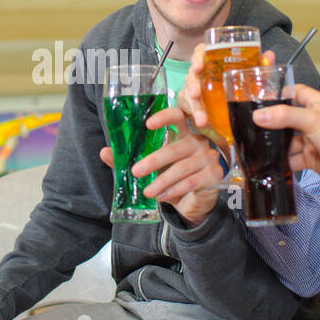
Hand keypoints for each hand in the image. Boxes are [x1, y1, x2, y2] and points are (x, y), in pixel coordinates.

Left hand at [98, 107, 223, 224]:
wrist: (192, 202)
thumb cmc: (170, 178)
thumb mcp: (149, 169)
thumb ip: (128, 160)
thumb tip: (104, 152)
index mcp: (183, 133)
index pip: (177, 117)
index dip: (164, 118)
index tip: (147, 124)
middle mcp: (198, 142)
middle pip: (175, 148)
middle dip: (153, 161)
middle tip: (135, 171)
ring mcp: (209, 158)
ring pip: (182, 168)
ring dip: (162, 181)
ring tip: (147, 191)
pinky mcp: (215, 175)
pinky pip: (192, 182)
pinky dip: (175, 190)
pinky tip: (162, 197)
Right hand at [182, 46, 274, 146]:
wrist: (245, 114)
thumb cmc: (246, 88)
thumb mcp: (256, 77)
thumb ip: (262, 66)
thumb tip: (268, 56)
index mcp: (215, 62)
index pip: (202, 52)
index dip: (198, 56)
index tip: (199, 66)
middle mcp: (204, 74)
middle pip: (192, 73)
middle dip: (192, 83)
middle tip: (196, 93)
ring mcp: (197, 90)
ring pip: (188, 93)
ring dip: (195, 106)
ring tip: (202, 119)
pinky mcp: (194, 106)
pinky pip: (188, 109)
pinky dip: (196, 116)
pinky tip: (203, 123)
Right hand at [250, 83, 319, 195]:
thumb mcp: (312, 121)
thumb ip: (285, 117)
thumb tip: (258, 116)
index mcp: (317, 105)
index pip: (296, 92)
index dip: (280, 94)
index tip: (261, 100)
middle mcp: (312, 121)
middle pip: (287, 118)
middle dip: (273, 123)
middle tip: (254, 125)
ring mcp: (310, 140)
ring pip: (287, 140)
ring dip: (276, 144)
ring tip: (258, 146)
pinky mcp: (308, 158)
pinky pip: (290, 158)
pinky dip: (282, 161)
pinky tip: (270, 162)